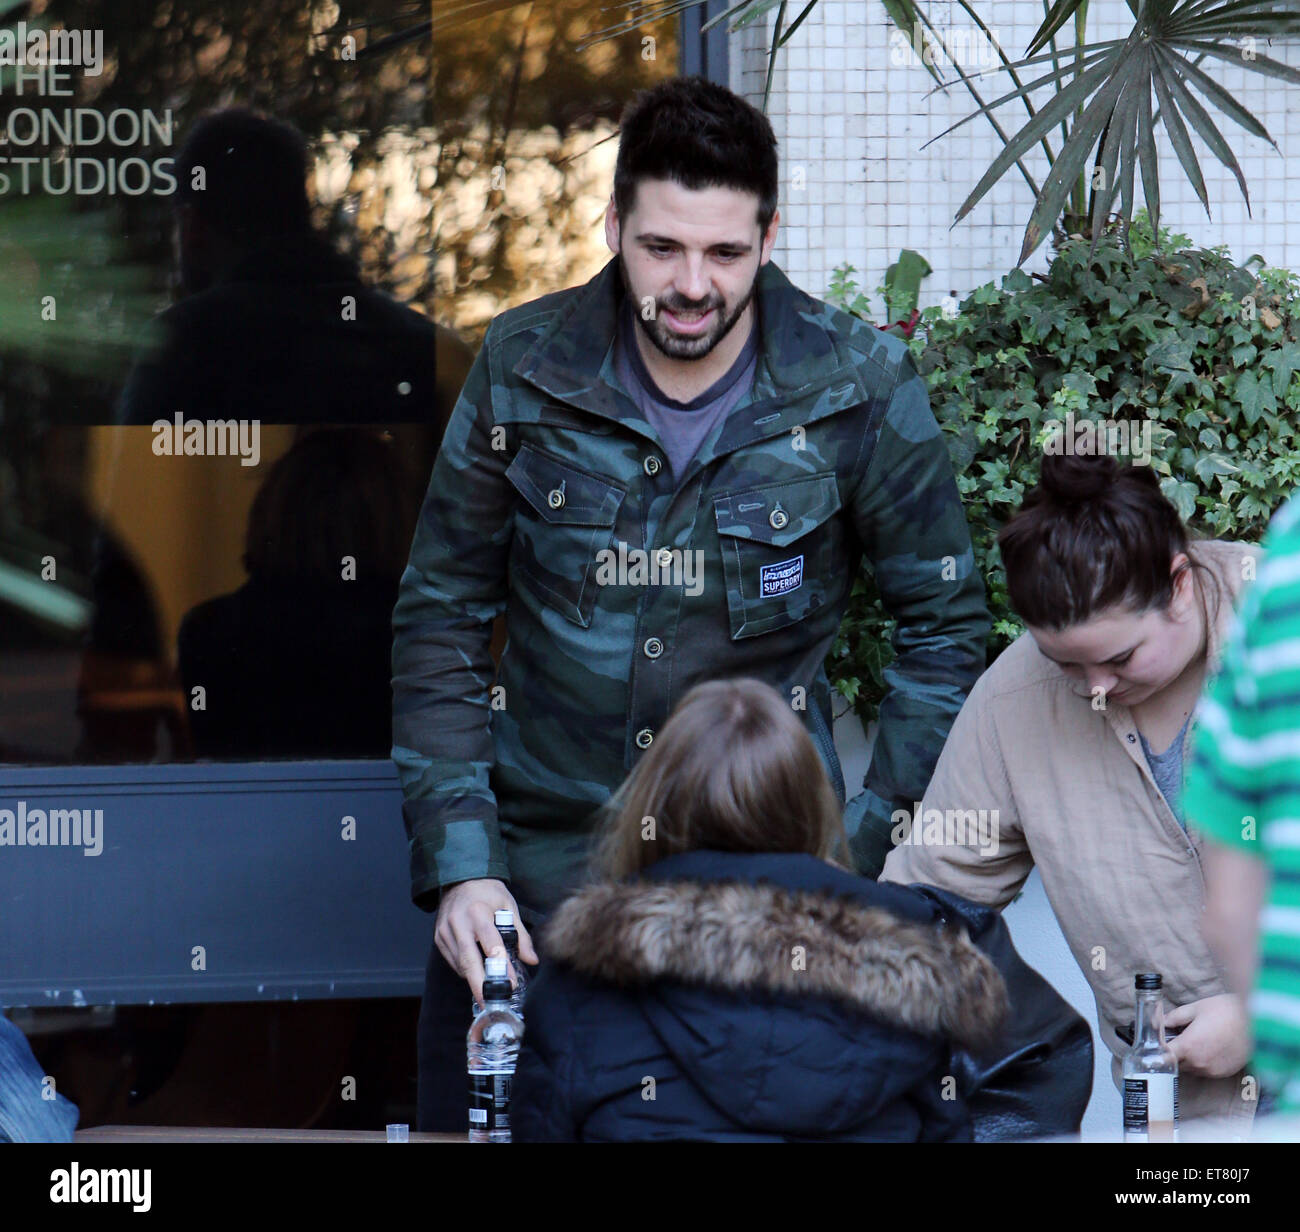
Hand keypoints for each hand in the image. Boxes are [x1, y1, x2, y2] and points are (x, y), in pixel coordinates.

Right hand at [435, 879, 538, 1006]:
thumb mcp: (509, 907)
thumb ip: (521, 935)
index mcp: (478, 912)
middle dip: (479, 985)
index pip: (491, 946)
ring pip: (459, 964)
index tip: (511, 984)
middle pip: (469, 961)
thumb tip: (532, 960)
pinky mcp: (439, 937)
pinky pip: (453, 960)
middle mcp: (458, 923)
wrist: (461, 877)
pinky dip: (464, 969)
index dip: (501, 968)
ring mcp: (445, 931)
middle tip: (489, 1002)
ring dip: (473, 979)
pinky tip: (475, 971)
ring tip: (487, 991)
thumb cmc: (488, 892)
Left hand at [1165, 994, 1252, 1077]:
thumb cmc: (1226, 1011)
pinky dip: (1201, 1063)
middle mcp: (1199, 1062)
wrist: (1257, 1022)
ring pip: (1190, 1069)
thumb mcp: (1195, 1008)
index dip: (1157, 1050)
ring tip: (1194, 1042)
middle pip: (1175, 1064)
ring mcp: (1212, 1070)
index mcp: (1188, 1046)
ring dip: (1187, 1059)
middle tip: (1176, 1038)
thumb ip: (1173, 1017)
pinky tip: (1207, 1048)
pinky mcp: (1224, 1073)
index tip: (1156, 1043)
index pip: (1163, 1056)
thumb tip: (1158, 1022)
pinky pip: (1205, 1071)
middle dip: (1173, 1053)